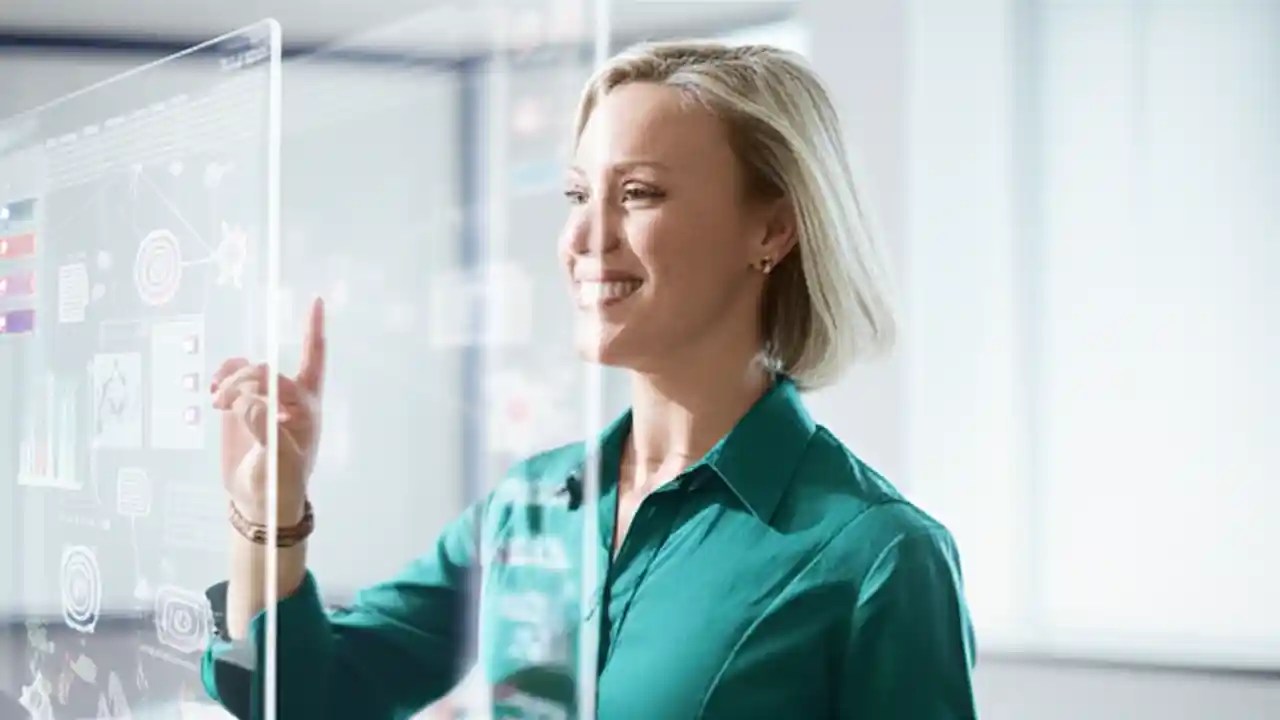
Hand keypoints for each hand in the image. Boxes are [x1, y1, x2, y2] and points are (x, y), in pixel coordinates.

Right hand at [211, 297, 325, 524]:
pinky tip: (213, 392)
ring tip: (218, 399)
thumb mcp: (279, 463)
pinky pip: (232, 378)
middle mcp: (289, 397)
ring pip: (248, 369)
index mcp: (308, 408)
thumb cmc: (280, 484)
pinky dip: (221, 378)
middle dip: (245, 379)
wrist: (259, 501)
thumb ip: (267, 432)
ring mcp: (264, 398)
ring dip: (230, 377)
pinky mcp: (241, 405)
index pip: (300, 369)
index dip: (306, 337)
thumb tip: (251, 403)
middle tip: (225, 403)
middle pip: (268, 369)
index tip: (314, 302)